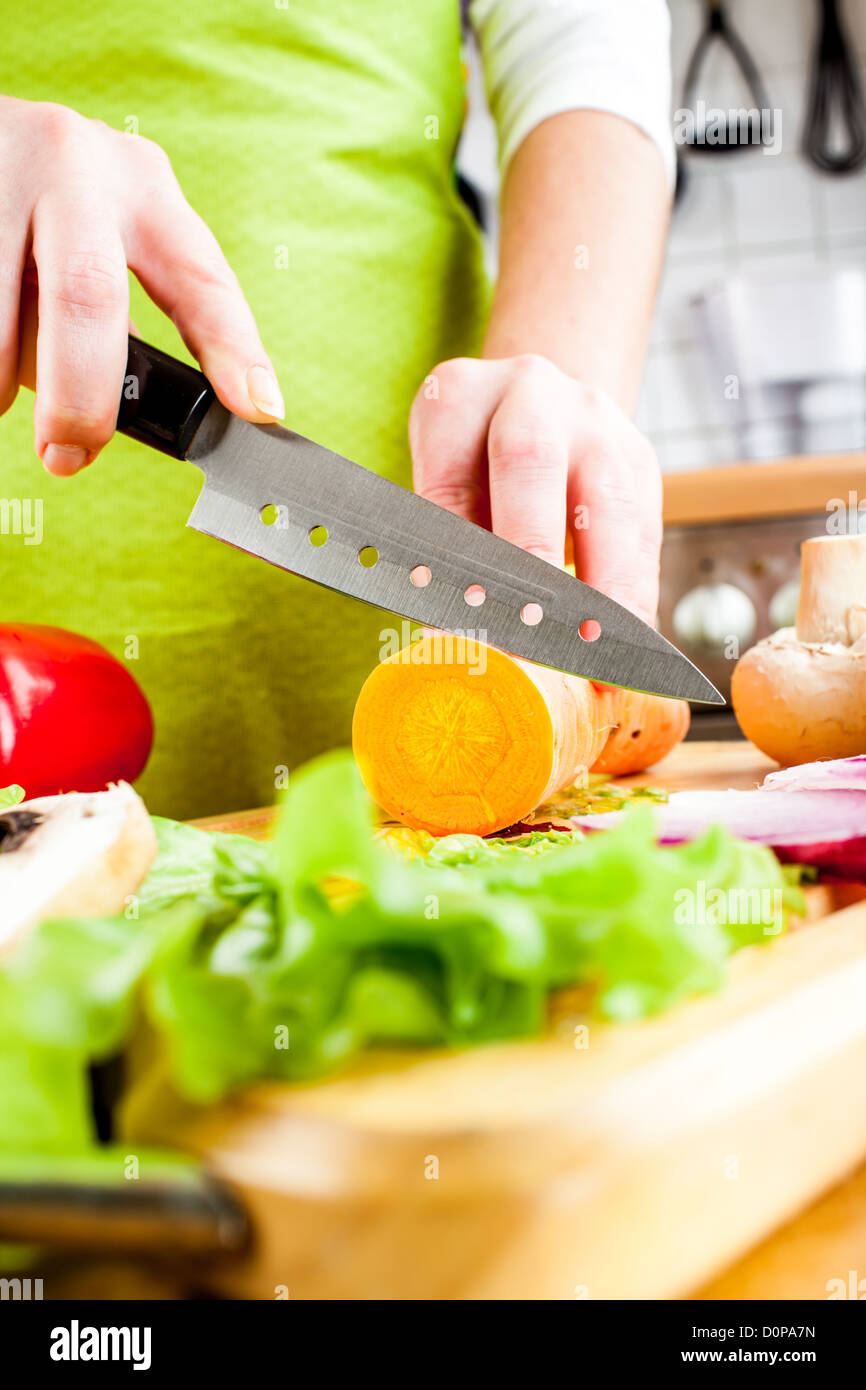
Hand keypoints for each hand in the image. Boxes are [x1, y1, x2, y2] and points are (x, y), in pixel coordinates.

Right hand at [1, 97, 282, 475]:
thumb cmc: (43, 203)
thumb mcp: (101, 230)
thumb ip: (120, 310)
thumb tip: (122, 414)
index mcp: (141, 186)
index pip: (201, 275)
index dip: (234, 347)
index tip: (258, 407)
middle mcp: (78, 167)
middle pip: (89, 294)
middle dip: (82, 395)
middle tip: (68, 455)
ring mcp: (5, 172)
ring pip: (7, 316)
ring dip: (4, 377)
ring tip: (2, 396)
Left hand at [410, 355, 662, 625]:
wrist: (544, 407)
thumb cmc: (476, 464)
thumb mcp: (442, 482)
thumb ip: (444, 545)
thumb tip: (452, 638)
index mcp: (459, 397)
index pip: (449, 478)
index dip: (455, 552)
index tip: (463, 616)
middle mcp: (530, 393)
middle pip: (529, 463)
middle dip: (531, 553)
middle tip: (530, 631)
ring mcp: (595, 422)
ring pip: (606, 503)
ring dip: (602, 589)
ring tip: (594, 655)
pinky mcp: (642, 460)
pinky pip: (644, 534)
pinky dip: (635, 595)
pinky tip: (628, 643)